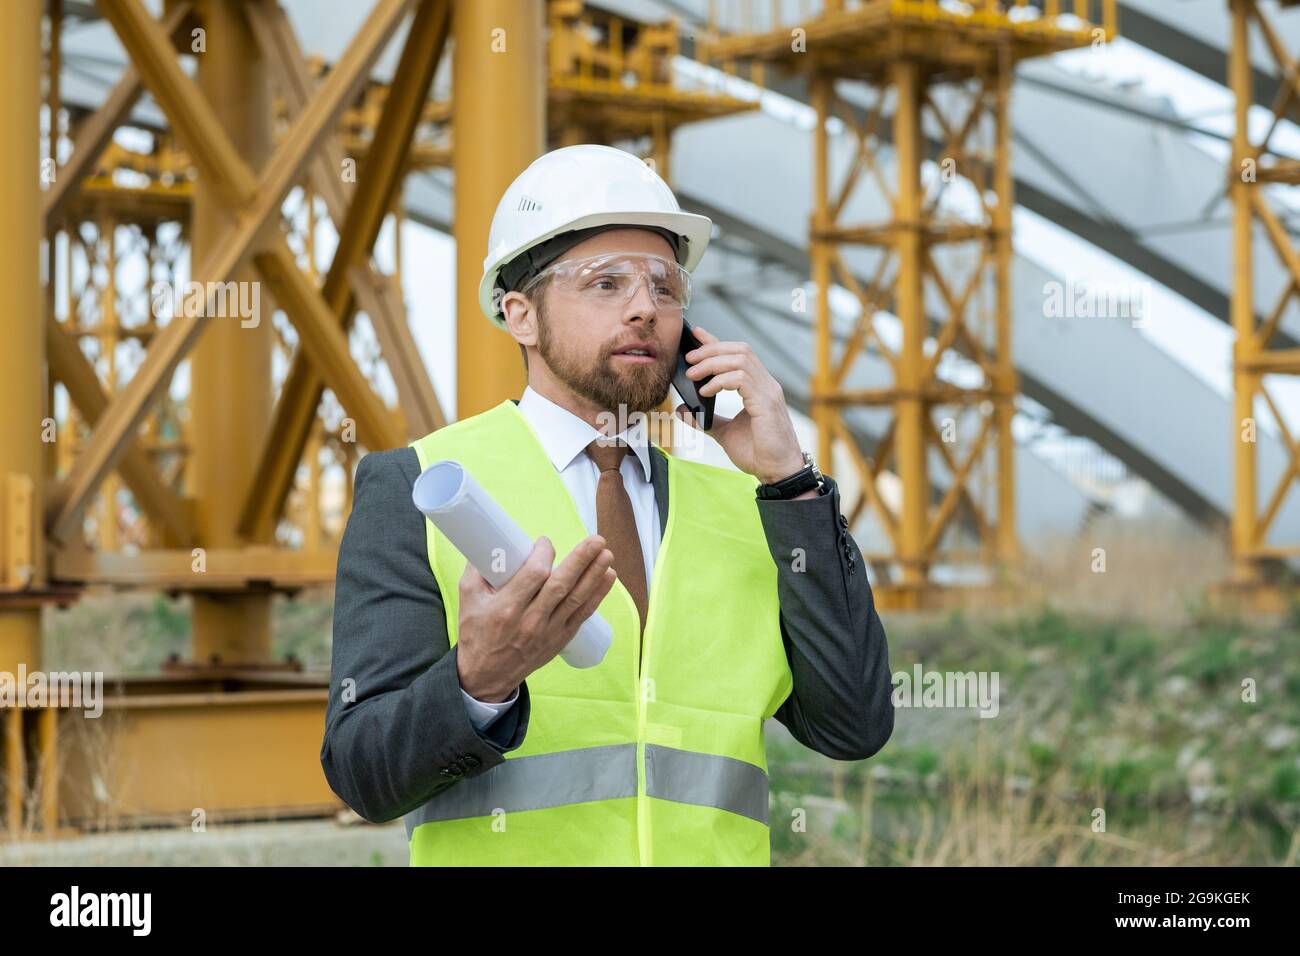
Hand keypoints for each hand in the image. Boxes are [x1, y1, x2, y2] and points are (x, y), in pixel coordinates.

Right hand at [456, 535, 615, 700]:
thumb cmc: (476, 633)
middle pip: (561, 585)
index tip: (545, 542)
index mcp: (506, 608)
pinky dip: (597, 596)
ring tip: (607, 554)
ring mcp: (548, 632)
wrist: (486, 675)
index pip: (534, 575)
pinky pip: (582, 615)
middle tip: (596, 540)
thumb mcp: (467, 599)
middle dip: (581, 560)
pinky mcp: (560, 639)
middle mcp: (530, 620)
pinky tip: (608, 577)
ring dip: (594, 575)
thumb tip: (490, 541)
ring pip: (576, 599)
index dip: (544, 554)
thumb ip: (476, 569)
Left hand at [676, 325, 806, 484]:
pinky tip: (706, 391)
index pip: (738, 354)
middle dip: (711, 349)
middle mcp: (766, 384)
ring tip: (693, 375)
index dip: (717, 342)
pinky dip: (720, 381)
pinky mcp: (766, 403)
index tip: (697, 334)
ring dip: (712, 363)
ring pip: (740, 359)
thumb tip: (681, 409)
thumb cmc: (758, 453)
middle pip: (740, 350)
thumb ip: (706, 420)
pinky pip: (741, 379)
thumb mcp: (725, 433)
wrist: (777, 473)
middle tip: (688, 360)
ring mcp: (768, 391)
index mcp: (759, 387)